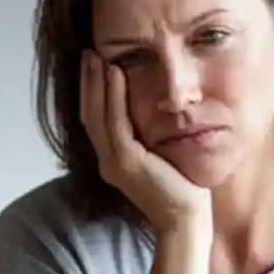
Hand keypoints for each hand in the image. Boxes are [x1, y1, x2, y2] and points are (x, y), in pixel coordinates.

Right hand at [79, 50, 210, 234]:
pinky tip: (115, 73)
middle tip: (89, 52)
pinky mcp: (128, 161)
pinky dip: (112, 96)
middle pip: (89, 114)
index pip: (95, 120)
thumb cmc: (182, 193)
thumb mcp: (161, 160)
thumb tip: (156, 116)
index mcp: (113, 161)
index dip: (91, 92)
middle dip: (88, 81)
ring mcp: (114, 162)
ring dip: (96, 82)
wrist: (185, 221)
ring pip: (97, 114)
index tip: (94, 65)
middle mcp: (108, 161)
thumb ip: (150, 142)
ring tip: (97, 55)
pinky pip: (115, 122)